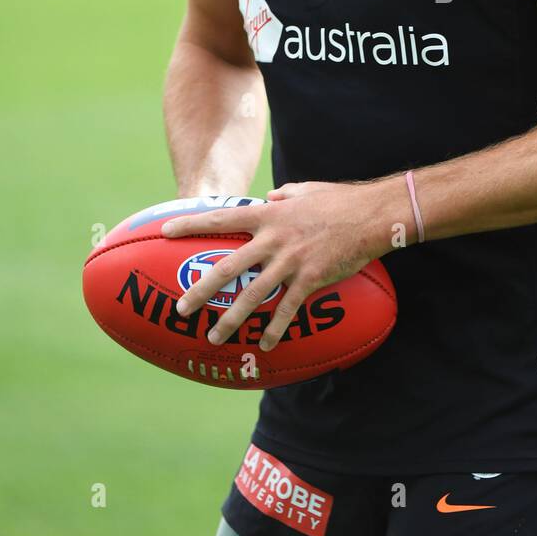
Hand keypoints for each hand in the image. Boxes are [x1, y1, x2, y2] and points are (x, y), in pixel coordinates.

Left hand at [161, 179, 398, 350]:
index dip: (191, 224)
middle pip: (228, 267)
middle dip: (200, 290)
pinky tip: (266, 344)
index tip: (166, 232)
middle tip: (180, 308)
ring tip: (213, 335)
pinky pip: (287, 308)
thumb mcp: (304, 190)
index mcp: (268, 215)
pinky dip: (275, 328)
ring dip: (231, 318)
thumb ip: (283, 196)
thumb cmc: (339, 200)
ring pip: (253, 295)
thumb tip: (271, 198)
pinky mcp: (310, 279)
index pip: (222, 219)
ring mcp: (290, 261)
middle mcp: (273, 239)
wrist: (371, 215)